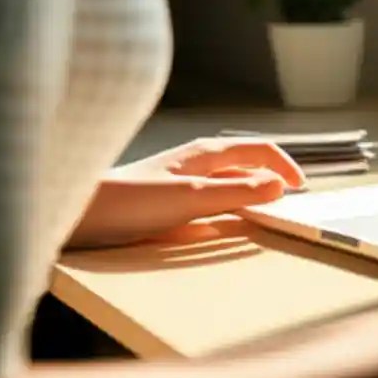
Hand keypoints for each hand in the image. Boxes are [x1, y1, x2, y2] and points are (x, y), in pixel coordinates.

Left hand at [67, 138, 305, 248]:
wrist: (77, 214)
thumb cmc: (130, 201)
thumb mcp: (192, 198)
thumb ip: (236, 193)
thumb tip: (278, 187)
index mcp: (205, 154)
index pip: (260, 151)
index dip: (283, 167)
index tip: (300, 189)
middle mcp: (196, 163)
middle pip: (246, 164)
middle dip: (271, 178)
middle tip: (289, 202)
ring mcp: (182, 182)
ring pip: (229, 183)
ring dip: (251, 195)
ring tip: (265, 213)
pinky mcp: (168, 202)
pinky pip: (211, 201)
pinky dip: (229, 209)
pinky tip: (225, 226)